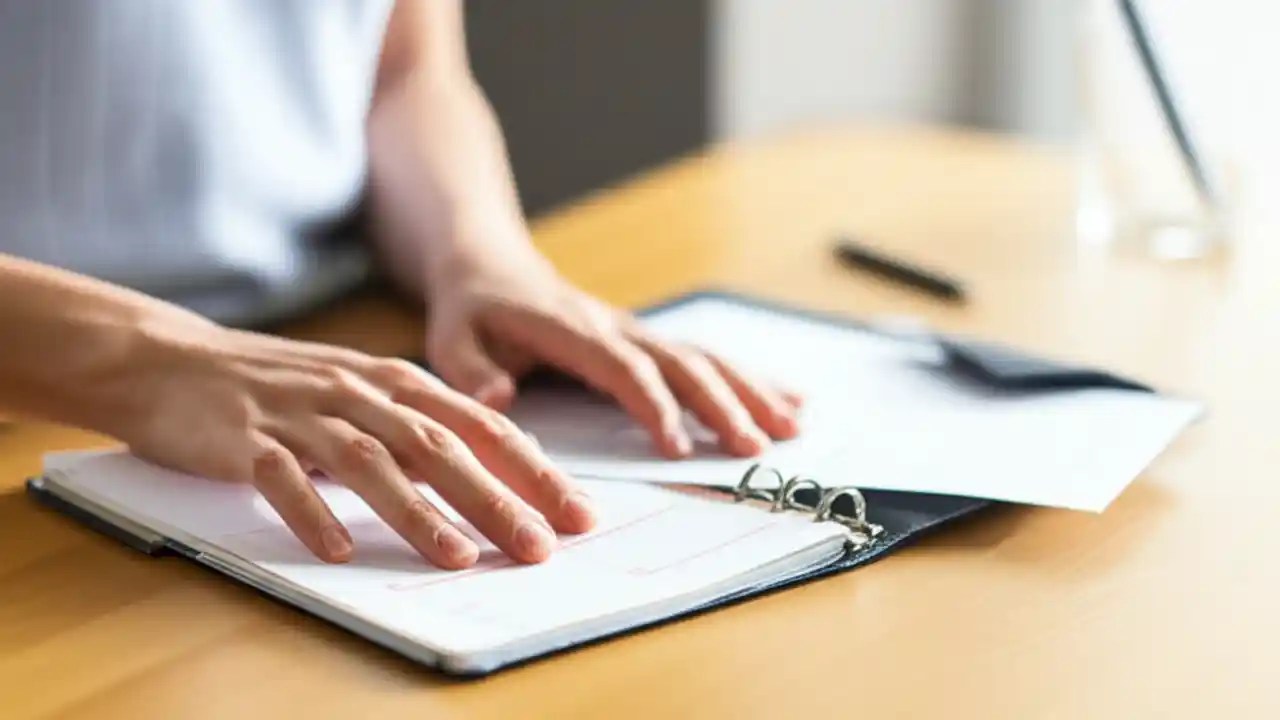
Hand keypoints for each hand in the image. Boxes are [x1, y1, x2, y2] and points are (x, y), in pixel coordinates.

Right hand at [101, 316, 595, 567]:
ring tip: (458, 557)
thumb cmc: (279, 385)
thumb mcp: (363, 392)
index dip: (532, 470)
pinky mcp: (243, 438)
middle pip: (437, 445)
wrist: (168, 360)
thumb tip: (501, 463)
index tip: (578, 513)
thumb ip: (425, 423)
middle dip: (495, 498)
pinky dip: (311, 511)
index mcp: (394, 381)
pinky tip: (337, 549)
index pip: (480, 426)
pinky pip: (281, 477)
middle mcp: (356, 391)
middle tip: (539, 546)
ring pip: (370, 461)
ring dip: (417, 512)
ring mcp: (299, 412)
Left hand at [425, 254, 802, 458]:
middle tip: (757, 445)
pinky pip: (703, 356)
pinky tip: (788, 398)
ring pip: (703, 356)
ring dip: (749, 389)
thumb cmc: (472, 307)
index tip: (678, 447)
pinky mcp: (645, 339)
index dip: (653, 405)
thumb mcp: (451, 337)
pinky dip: (747, 378)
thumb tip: (499, 401)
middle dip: (722, 403)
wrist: (490, 263)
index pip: (622, 367)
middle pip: (679, 361)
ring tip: (794, 424)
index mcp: (570, 328)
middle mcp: (614, 326)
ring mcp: (635, 330)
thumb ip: (471, 370)